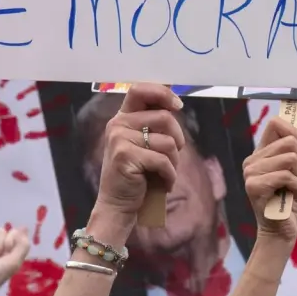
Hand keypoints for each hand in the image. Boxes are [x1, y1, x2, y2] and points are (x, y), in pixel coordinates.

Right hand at [89, 84, 184, 239]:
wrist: (119, 206)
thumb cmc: (138, 176)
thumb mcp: (145, 145)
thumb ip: (154, 124)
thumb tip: (175, 103)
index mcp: (123, 118)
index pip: (140, 89)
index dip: (162, 93)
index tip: (178, 106)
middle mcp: (118, 124)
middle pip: (164, 117)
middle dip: (178, 139)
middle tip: (174, 157)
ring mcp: (119, 139)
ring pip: (167, 142)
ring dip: (174, 162)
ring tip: (165, 174)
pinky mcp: (124, 156)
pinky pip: (162, 160)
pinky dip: (170, 176)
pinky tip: (164, 184)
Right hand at [245, 117, 296, 242]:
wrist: (282, 231)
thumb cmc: (290, 202)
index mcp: (260, 154)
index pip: (275, 123)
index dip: (295, 131)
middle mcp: (252, 161)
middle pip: (289, 141)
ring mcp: (250, 173)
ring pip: (290, 158)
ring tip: (294, 189)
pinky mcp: (253, 186)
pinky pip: (286, 175)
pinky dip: (296, 187)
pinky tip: (289, 197)